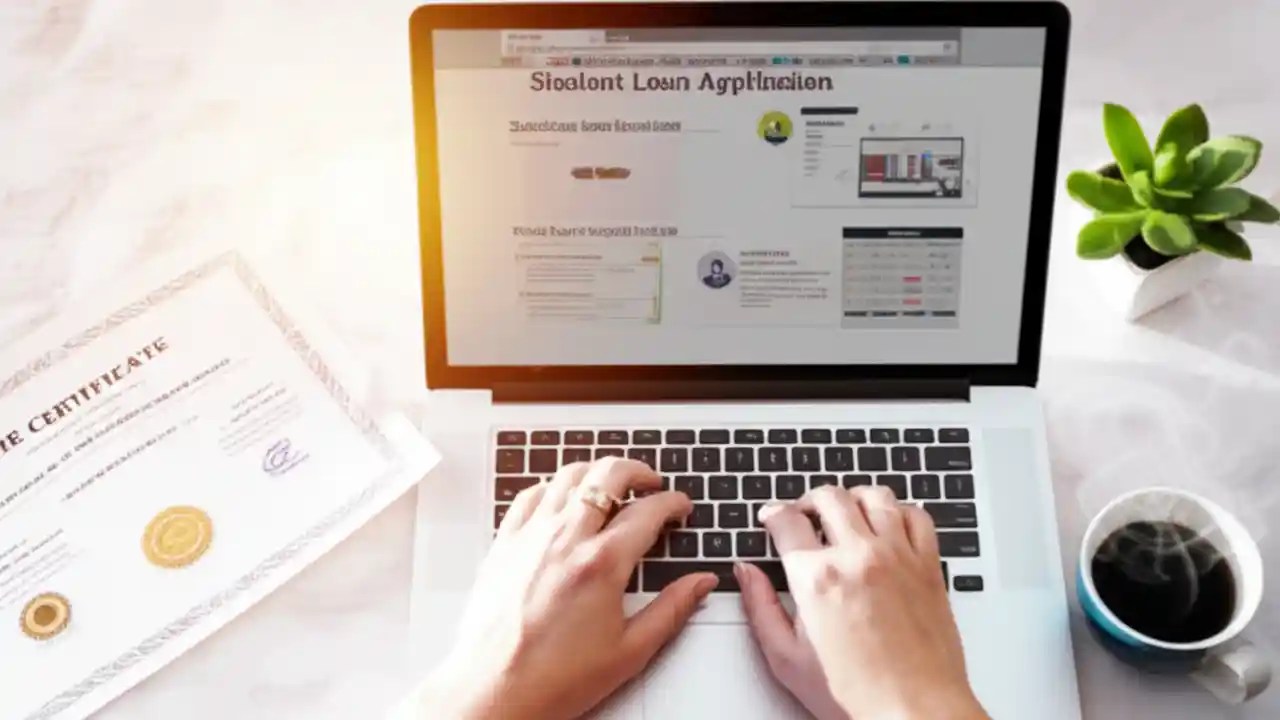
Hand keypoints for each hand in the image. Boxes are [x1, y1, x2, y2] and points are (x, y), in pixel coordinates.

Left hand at [415, 459, 717, 719]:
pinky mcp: (504, 544)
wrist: (495, 692)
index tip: (680, 506)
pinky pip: (530, 495)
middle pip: (608, 474)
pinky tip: (562, 499)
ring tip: (611, 484)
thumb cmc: (555, 680)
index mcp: (602, 564)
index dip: (673, 502)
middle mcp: (565, 539)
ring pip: (568, 475)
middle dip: (638, 471)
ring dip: (597, 472)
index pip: (649, 511)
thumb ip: (672, 609)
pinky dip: (554, 488)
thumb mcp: (630, 651)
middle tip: (651, 483)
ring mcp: (530, 536)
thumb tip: (701, 584)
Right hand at [740, 486, 987, 719]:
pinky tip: (887, 525)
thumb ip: (759, 607)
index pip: (787, 520)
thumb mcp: (787, 658)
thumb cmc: (855, 696)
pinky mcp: (928, 565)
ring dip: (852, 498)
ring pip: (873, 495)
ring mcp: (898, 556)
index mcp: (817, 578)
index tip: (771, 518)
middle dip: (808, 501)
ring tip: (844, 515)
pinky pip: (916, 515)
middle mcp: (858, 556)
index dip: (772, 514)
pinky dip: (898, 511)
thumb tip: (746, 573)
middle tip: (804, 515)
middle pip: (828, 496)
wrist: (915, 713)